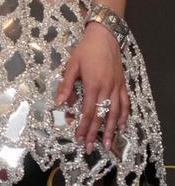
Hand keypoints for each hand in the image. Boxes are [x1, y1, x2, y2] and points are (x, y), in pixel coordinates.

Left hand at [56, 22, 127, 153]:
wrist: (105, 37)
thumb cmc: (85, 50)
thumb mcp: (71, 65)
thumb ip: (66, 85)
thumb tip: (59, 103)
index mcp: (93, 85)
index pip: (88, 112)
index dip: (84, 127)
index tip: (79, 139)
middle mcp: (107, 89)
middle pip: (101, 116)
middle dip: (95, 133)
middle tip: (90, 148)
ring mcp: (117, 87)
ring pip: (116, 113)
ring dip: (111, 130)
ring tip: (108, 144)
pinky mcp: (123, 85)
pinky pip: (125, 104)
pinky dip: (124, 117)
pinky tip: (121, 126)